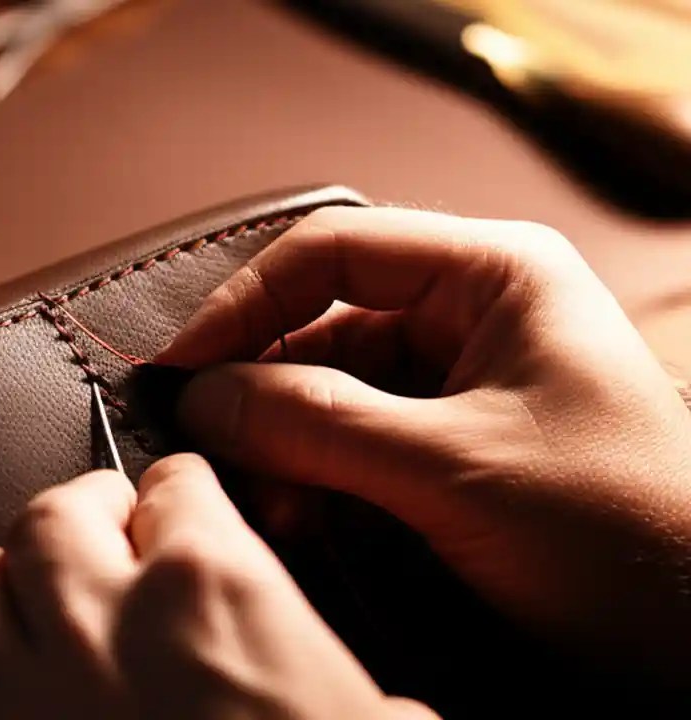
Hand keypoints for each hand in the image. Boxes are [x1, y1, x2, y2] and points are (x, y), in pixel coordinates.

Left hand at [0, 454, 437, 719]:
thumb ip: (348, 684)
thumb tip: (379, 703)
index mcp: (213, 591)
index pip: (177, 487)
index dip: (182, 493)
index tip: (182, 503)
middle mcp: (105, 624)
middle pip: (57, 514)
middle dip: (85, 512)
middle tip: (111, 532)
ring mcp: (30, 696)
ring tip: (35, 593)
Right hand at [159, 207, 690, 683]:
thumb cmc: (629, 534)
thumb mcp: (456, 470)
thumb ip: (316, 424)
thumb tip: (202, 396)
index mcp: (494, 276)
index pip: (333, 251)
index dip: (245, 303)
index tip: (180, 366)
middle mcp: (473, 319)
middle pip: (322, 325)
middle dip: (262, 392)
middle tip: (210, 450)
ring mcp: (461, 389)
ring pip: (329, 394)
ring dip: (283, 447)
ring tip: (271, 505)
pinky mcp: (450, 454)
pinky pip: (351, 447)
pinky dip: (311, 481)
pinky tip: (298, 519)